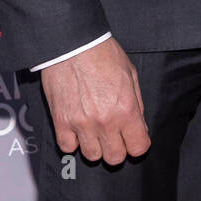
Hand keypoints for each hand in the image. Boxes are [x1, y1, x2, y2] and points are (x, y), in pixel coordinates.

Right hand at [40, 36, 149, 162]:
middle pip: (115, 158)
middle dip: (118, 148)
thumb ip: (137, 104)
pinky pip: (67, 147)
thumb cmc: (103, 53)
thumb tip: (139, 127)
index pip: (138, 148)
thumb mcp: (131, 75)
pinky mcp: (61, 122)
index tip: (134, 139)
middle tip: (115, 136)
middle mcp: (105, 121)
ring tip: (95, 131)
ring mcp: (81, 124)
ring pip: (92, 156)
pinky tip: (77, 129)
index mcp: (126, 109)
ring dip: (96, 146)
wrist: (73, 43)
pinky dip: (73, 142)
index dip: (138, 144)